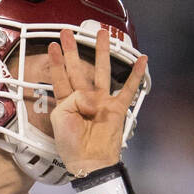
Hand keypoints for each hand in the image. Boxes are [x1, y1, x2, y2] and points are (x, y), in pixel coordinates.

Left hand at [45, 27, 147, 177]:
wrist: (90, 161)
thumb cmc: (72, 144)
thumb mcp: (60, 118)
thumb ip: (71, 99)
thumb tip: (90, 96)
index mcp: (67, 102)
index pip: (60, 77)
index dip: (56, 61)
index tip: (53, 45)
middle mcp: (84, 99)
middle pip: (78, 69)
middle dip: (73, 50)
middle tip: (68, 32)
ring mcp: (101, 102)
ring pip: (102, 71)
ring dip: (102, 53)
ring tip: (102, 34)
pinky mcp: (117, 108)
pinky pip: (128, 88)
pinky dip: (135, 75)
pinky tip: (141, 60)